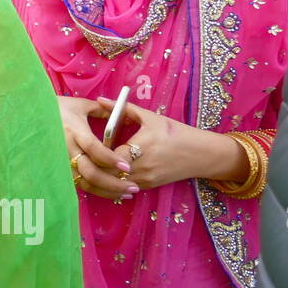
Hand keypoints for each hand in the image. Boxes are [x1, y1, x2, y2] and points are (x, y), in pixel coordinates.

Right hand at [58, 94, 137, 201]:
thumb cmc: (58, 108)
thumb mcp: (80, 105)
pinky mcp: (59, 169)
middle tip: (133, 187)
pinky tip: (111, 192)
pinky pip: (79, 184)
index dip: (110, 159)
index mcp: (73, 130)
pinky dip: (97, 190)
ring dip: (108, 190)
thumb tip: (124, 116)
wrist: (31, 115)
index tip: (127, 166)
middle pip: (90, 172)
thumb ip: (103, 111)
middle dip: (114, 183)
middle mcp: (66, 148)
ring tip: (127, 193)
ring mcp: (61, 161)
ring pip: (85, 182)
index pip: (93, 148)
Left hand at [94, 96, 238, 188]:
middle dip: (96, 166)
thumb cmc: (174, 132)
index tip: (89, 144)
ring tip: (93, 165)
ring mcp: (145, 179)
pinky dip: (115, 181)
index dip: (96, 152)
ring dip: (104, 176)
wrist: (201, 153)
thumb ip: (121, 109)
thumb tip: (99, 99)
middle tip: (86, 156)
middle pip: (108, 173)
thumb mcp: (149, 117)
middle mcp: (142, 167)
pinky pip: (125, 187)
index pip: (107, 155)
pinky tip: (108, 173)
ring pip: (115, 183)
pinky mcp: (149, 186)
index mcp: (140, 147)